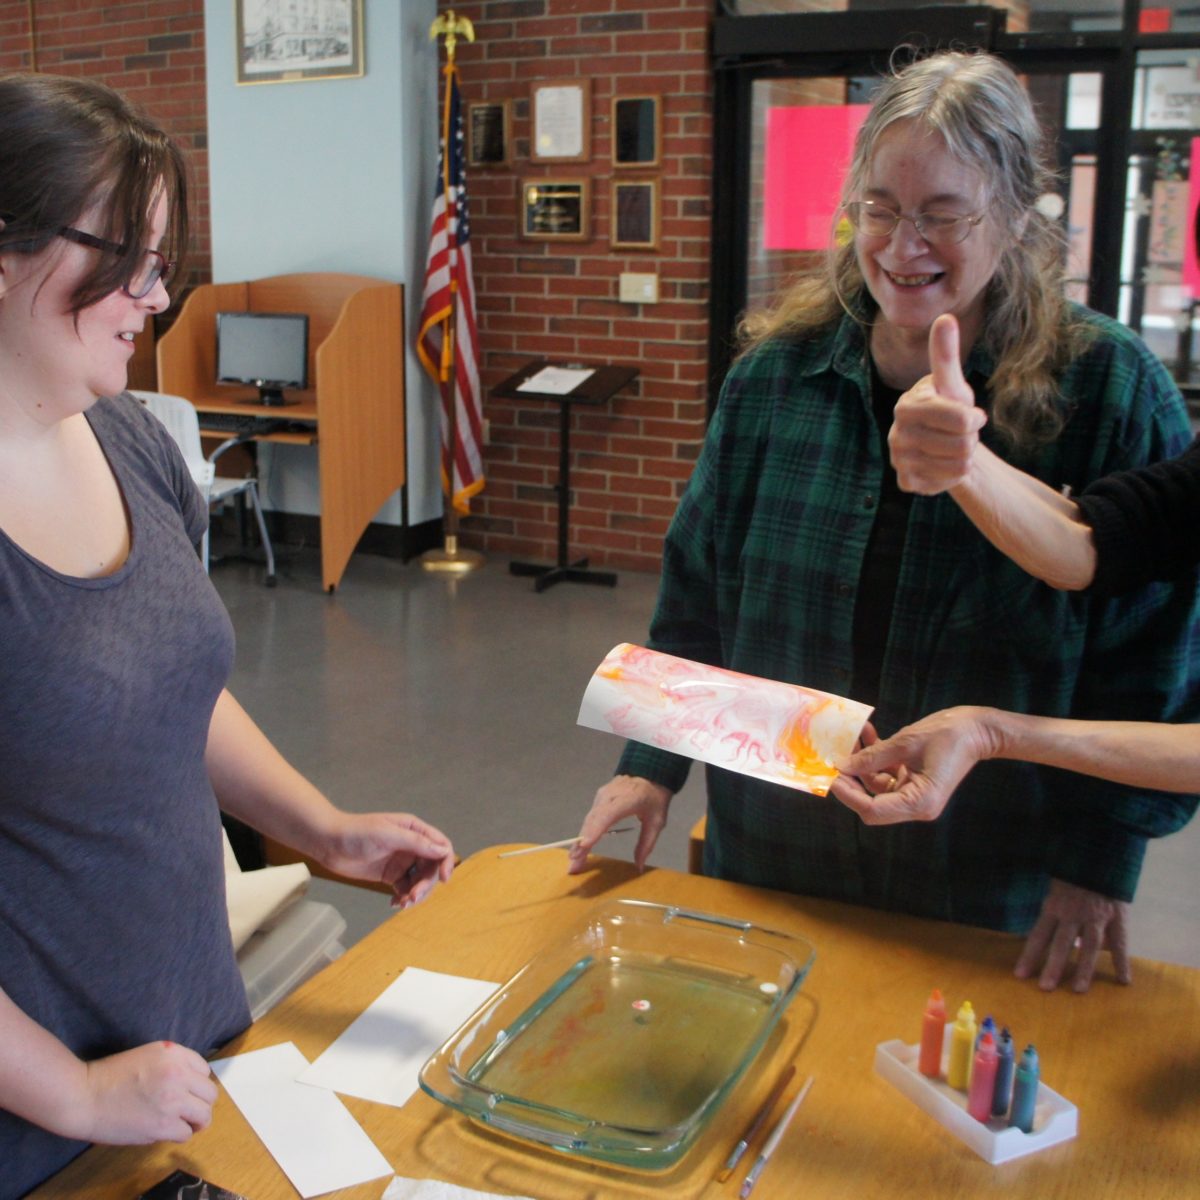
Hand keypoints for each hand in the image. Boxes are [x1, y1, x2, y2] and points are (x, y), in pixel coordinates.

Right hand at [75, 1041, 216, 1144]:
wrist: (83, 1096)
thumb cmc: (110, 1076)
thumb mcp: (148, 1055)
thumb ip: (173, 1064)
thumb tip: (192, 1084)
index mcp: (174, 1053)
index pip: (204, 1070)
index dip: (195, 1084)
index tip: (186, 1092)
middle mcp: (178, 1074)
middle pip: (210, 1093)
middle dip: (200, 1103)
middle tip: (188, 1111)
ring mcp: (172, 1100)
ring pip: (204, 1115)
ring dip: (195, 1121)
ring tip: (183, 1124)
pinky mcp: (163, 1125)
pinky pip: (186, 1133)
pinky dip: (179, 1135)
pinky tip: (166, 1131)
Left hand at [320, 812, 454, 908]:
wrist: (328, 843)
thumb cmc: (356, 832)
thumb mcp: (388, 834)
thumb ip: (416, 842)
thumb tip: (443, 851)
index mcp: (414, 829)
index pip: (440, 845)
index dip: (446, 861)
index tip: (444, 878)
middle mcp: (410, 845)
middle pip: (431, 868)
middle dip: (426, 884)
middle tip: (413, 897)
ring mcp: (401, 861)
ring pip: (419, 881)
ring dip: (416, 893)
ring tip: (403, 903)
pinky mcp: (390, 875)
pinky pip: (405, 888)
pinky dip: (404, 897)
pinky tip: (395, 903)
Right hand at [567, 775, 672, 874]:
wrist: (649, 772)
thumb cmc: (654, 798)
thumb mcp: (657, 821)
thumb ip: (646, 844)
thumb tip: (639, 867)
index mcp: (628, 799)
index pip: (608, 815)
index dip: (595, 830)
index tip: (584, 845)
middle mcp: (610, 796)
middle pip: (593, 821)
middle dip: (582, 844)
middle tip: (574, 865)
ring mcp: (602, 796)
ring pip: (589, 820)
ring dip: (580, 841)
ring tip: (574, 862)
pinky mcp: (599, 799)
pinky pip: (590, 817)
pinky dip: (584, 833)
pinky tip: (579, 849)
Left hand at [831, 706, 996, 823]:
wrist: (977, 728)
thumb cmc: (948, 734)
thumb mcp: (905, 743)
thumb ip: (872, 756)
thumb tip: (842, 765)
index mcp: (920, 803)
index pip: (872, 811)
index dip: (848, 794)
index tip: (831, 775)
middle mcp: (916, 805)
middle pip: (871, 802)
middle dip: (851, 780)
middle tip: (833, 758)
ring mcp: (914, 794)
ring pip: (875, 786)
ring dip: (860, 763)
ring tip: (851, 736)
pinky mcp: (913, 781)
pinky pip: (885, 775)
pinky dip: (875, 758)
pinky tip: (868, 734)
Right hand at [889, 314, 987, 493]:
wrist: (941, 443)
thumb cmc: (948, 407)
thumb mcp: (951, 383)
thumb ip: (945, 354)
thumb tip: (945, 317)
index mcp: (906, 405)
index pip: (960, 419)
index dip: (973, 418)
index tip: (969, 414)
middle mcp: (896, 434)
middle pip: (962, 444)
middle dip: (969, 439)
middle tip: (959, 434)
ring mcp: (899, 461)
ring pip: (958, 464)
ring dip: (963, 456)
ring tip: (952, 447)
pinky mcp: (906, 483)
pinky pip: (948, 482)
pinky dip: (954, 475)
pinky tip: (944, 465)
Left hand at [1015, 878, 1132, 992]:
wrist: (1099, 858)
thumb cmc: (1072, 878)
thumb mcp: (1055, 892)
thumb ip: (1052, 918)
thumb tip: (1047, 943)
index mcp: (1053, 907)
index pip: (1038, 935)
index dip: (1029, 955)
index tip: (1019, 975)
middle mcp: (1073, 914)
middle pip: (1061, 943)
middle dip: (1052, 966)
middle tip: (1045, 988)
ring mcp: (1096, 916)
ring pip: (1089, 946)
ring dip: (1084, 969)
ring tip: (1077, 990)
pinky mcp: (1117, 917)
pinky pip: (1121, 942)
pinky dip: (1122, 961)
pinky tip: (1123, 980)